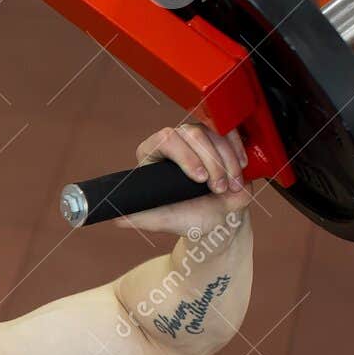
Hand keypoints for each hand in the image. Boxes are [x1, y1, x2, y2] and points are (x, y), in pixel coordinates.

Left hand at [115, 124, 254, 238]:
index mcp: (153, 156)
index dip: (185, 156)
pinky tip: (238, 172)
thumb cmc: (190, 219)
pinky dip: (237, 155)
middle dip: (210, 163)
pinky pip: (230, 135)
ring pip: (214, 134)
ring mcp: (199, 139)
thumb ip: (139, 218)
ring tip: (228, 187)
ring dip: (225, 162)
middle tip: (216, 188)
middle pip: (193, 133)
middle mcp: (175, 143)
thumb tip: (115, 218)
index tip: (199, 178)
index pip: (165, 140)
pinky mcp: (220, 140)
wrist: (219, 220)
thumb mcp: (163, 221)